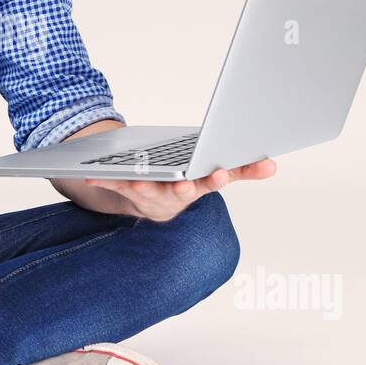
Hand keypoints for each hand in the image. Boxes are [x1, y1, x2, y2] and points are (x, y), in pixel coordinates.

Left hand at [83, 158, 277, 221]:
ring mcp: (151, 197)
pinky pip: (116, 186)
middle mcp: (176, 196)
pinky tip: (92, 176)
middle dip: (183, 186)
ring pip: (149, 192)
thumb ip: (243, 169)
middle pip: (182, 191)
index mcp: (198, 187)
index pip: (213, 181)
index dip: (219, 176)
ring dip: (144, 187)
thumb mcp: (212, 172)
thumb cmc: (185, 180)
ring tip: (139, 182)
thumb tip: (273, 164)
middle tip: (184, 183)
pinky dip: (104, 181)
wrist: (147, 200)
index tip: (223, 170)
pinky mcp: (127, 193)